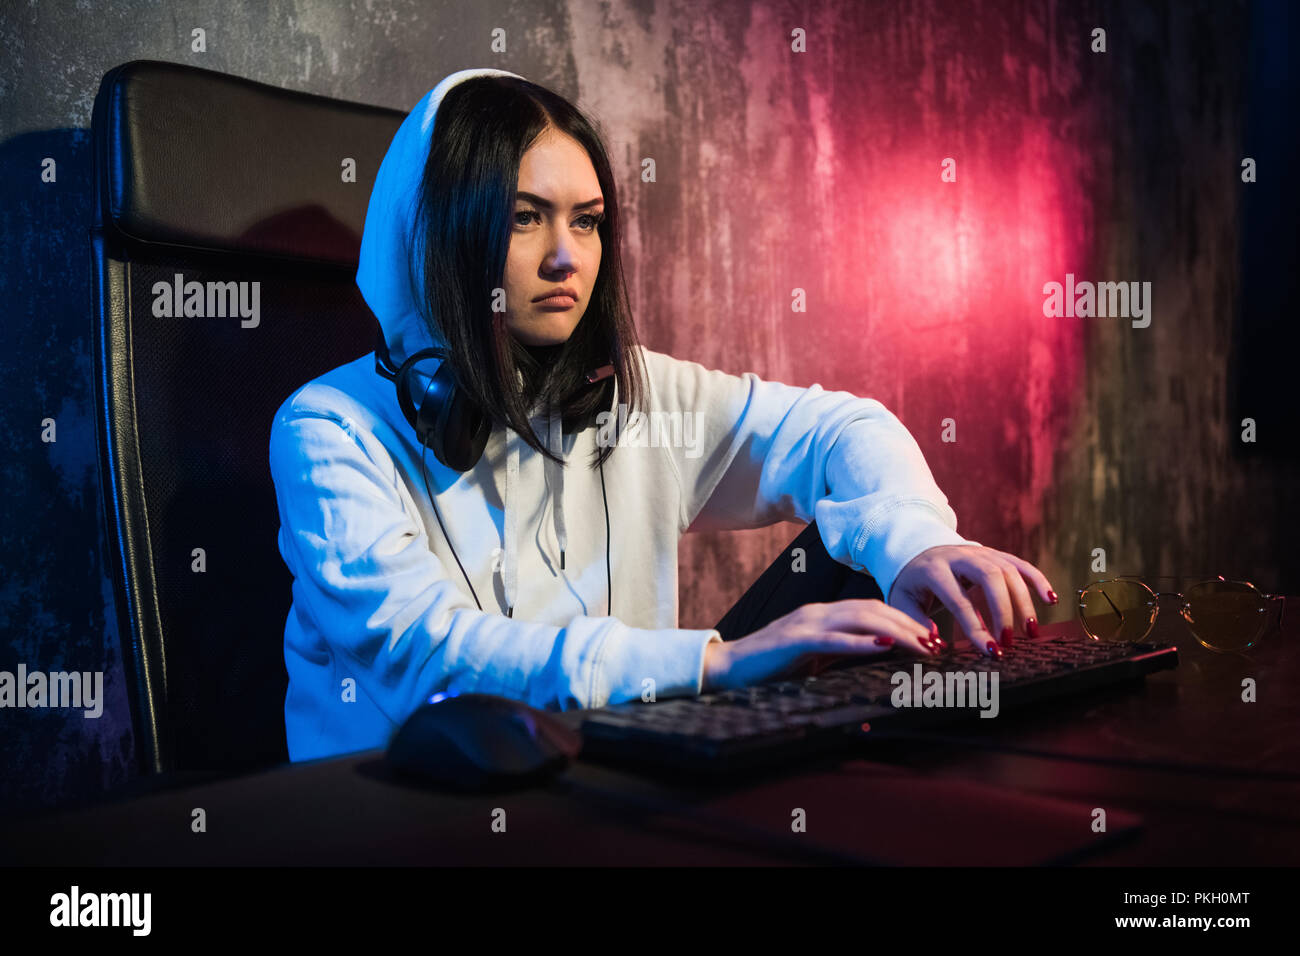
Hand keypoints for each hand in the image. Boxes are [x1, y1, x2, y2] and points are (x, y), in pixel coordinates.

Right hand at [702, 600, 940, 692]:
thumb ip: (842, 653)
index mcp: (823, 615)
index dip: (904, 619)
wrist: (727, 669)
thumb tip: (878, 657)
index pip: (872, 609)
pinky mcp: (795, 641)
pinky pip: (834, 639)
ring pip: (860, 619)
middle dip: (908, 623)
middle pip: (872, 609)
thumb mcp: (814, 658)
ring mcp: (806, 624)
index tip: (931, 636)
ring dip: (895, 630)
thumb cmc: (771, 667)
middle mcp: (818, 613)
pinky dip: (862, 641)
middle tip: (937, 641)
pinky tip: (884, 645)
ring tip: (921, 643)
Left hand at [887, 544, 1058, 655]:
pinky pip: (1020, 563)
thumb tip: (935, 646)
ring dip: (1023, 601)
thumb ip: (915, 622)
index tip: (990, 651)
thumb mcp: (902, 600)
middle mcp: (960, 557)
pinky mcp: (994, 553)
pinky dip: (1037, 580)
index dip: (976, 627)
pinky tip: (1051, 600)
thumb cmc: (911, 582)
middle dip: (1003, 611)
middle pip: (989, 577)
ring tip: (1032, 632)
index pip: (958, 600)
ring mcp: (980, 552)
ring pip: (1008, 570)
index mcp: (934, 570)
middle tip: (1010, 641)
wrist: (918, 549)